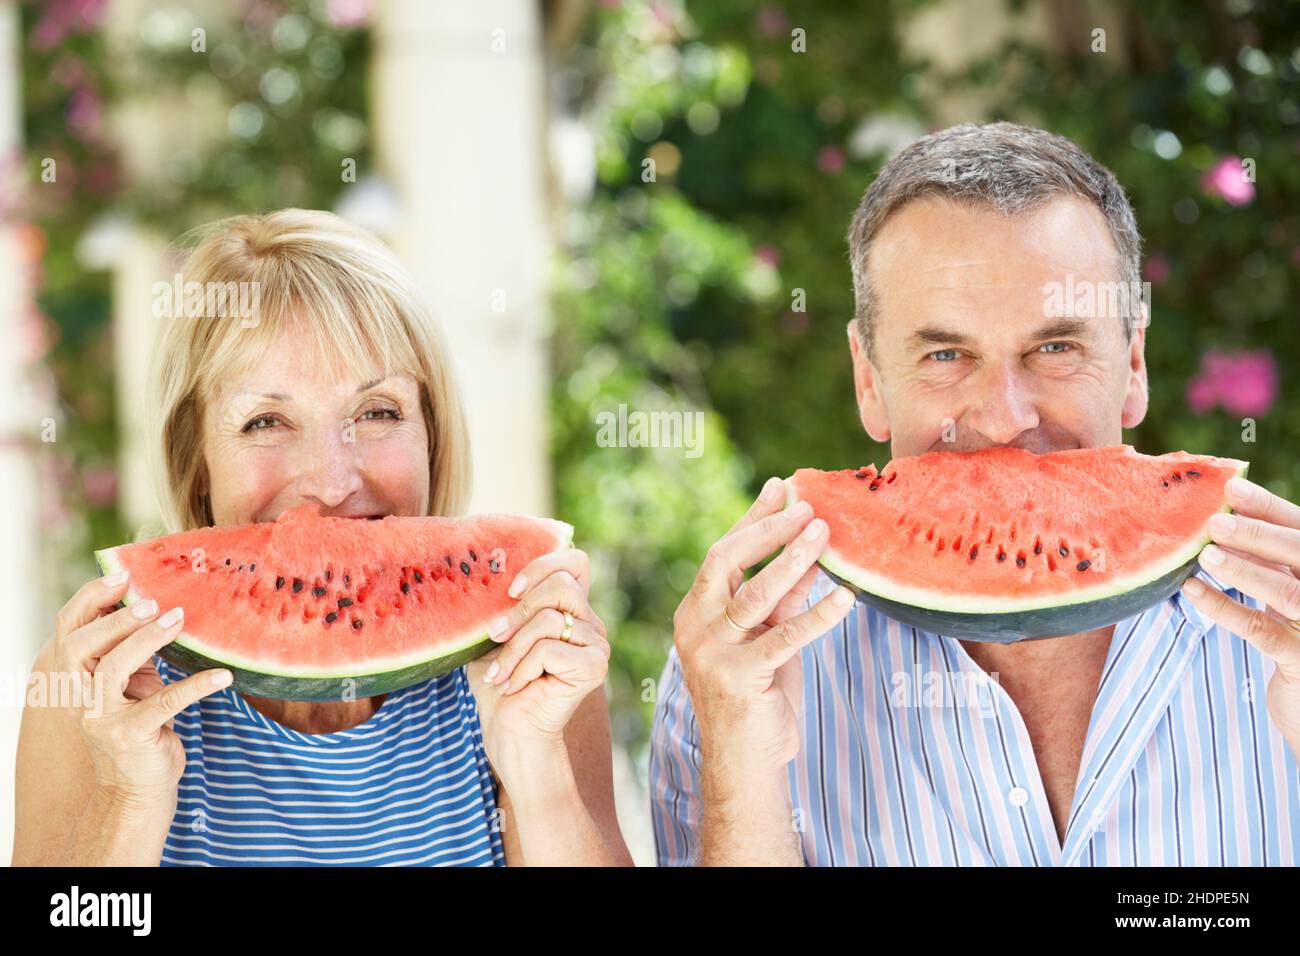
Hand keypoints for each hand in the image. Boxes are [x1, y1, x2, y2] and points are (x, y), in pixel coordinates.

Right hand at [42, 571, 232, 807]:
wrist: (138, 790)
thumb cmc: (143, 730)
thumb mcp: (134, 687)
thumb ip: (134, 654)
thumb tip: (159, 606)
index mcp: (78, 679)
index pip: (70, 631)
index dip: (91, 600)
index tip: (123, 576)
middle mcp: (81, 697)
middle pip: (83, 647)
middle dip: (118, 619)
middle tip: (154, 602)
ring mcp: (102, 719)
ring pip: (114, 668)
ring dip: (147, 640)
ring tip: (178, 620)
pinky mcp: (131, 736)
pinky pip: (165, 703)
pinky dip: (196, 685)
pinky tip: (223, 675)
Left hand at [467, 549, 609, 765]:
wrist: (509, 730)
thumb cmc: (500, 683)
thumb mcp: (494, 635)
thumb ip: (501, 604)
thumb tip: (491, 574)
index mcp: (570, 610)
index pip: (575, 562)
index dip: (544, 564)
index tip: (511, 590)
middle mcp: (589, 623)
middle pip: (561, 585)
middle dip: (519, 611)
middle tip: (494, 635)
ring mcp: (597, 645)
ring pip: (550, 619)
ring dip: (513, 648)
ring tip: (499, 673)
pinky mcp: (595, 667)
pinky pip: (550, 649)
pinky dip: (522, 667)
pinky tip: (514, 686)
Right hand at [672, 476, 855, 773]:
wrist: (745, 762)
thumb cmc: (758, 696)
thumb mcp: (769, 637)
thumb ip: (782, 598)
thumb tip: (811, 551)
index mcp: (695, 610)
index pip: (723, 552)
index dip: (754, 518)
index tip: (783, 487)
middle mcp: (694, 626)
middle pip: (726, 561)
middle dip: (769, 530)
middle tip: (809, 508)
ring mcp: (711, 652)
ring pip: (752, 594)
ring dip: (791, 560)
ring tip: (825, 534)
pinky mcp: (738, 678)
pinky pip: (784, 638)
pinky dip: (818, 614)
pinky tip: (846, 596)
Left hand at [1181, 476, 1299, 755]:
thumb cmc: (1295, 636)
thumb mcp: (1287, 591)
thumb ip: (1268, 558)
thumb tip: (1222, 516)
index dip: (1269, 508)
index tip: (1231, 488)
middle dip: (1258, 535)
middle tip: (1214, 521)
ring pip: (1285, 593)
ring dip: (1244, 570)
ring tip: (1204, 554)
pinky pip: (1260, 630)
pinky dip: (1225, 608)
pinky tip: (1194, 591)